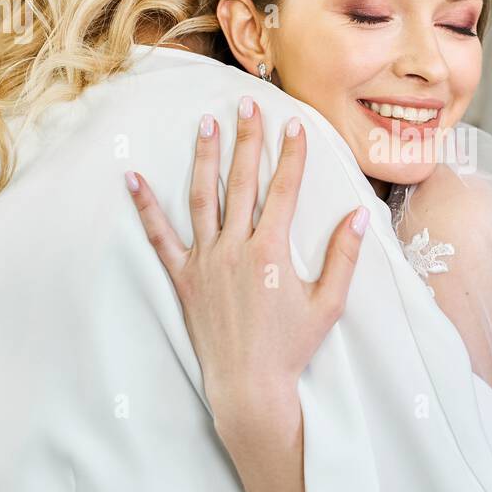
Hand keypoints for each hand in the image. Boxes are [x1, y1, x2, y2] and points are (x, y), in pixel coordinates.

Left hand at [125, 97, 368, 426]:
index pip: (284, 190)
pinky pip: (160, 238)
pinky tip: (133, 179)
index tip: (294, 124)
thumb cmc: (291, 347)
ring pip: (202, 198)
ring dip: (204, 158)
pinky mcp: (184, 279)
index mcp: (272, 252)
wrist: (249, 387)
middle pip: (242, 182)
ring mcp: (205, 262)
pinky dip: (146, 208)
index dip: (291, 155)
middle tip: (247, 104)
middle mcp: (235, 249)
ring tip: (205, 124)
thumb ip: (343, 257)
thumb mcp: (328, 304)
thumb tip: (358, 215)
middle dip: (247, 140)